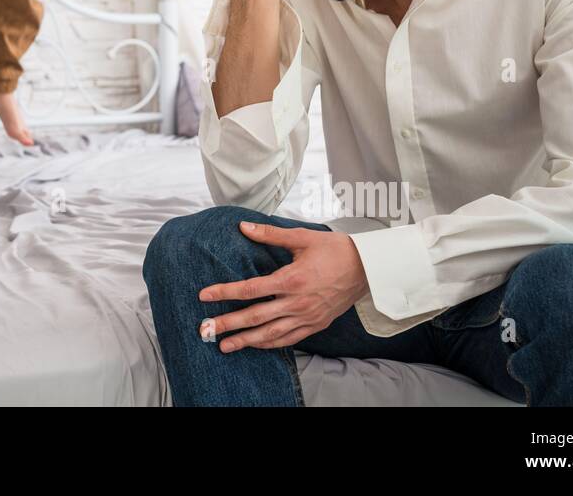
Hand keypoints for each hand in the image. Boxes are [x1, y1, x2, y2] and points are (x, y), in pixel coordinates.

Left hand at [197, 220, 368, 351]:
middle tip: (206, 330)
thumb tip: (243, 226)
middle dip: (228, 324)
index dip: (225, 292)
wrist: (368, 268)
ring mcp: (307, 317)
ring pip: (271, 334)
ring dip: (246, 341)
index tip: (204, 295)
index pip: (251, 289)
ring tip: (225, 346)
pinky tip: (255, 345)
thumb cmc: (335, 249)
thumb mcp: (302, 237)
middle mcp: (297, 302)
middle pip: (255, 317)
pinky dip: (270, 344)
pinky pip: (289, 338)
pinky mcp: (316, 324)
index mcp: (292, 279)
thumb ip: (270, 234)